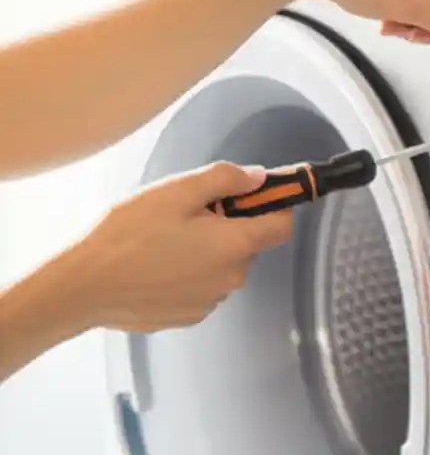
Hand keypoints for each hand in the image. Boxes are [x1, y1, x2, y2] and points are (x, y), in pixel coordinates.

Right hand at [64, 162, 293, 331]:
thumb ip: (225, 179)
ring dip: (207, 250)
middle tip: (188, 214)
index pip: (281, 225)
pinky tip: (156, 265)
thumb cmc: (128, 235)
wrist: (83, 287)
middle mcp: (231, 279)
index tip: (255, 192)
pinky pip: (201, 285)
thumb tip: (260, 178)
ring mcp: (210, 302)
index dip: (274, 204)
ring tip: (164, 240)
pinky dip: (188, 273)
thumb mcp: (176, 192)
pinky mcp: (188, 316)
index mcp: (235, 246)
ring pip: (222, 266)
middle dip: (228, 225)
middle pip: (248, 244)